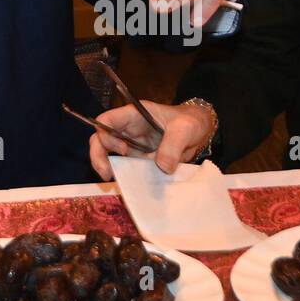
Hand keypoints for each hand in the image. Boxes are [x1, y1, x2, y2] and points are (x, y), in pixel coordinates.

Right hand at [88, 100, 213, 180]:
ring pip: (108, 154)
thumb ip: (173, 145)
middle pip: (100, 139)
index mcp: (134, 115)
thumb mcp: (185, 129)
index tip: (122, 150)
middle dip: (98, 156)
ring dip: (108, 168)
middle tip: (107, 174)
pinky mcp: (139, 158)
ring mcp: (132, 144)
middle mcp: (128, 129)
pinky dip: (124, 176)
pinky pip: (125, 166)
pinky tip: (130, 185)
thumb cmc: (191, 121)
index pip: (107, 120)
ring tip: (117, 181)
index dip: (106, 135)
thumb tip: (162, 167)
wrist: (201, 131)